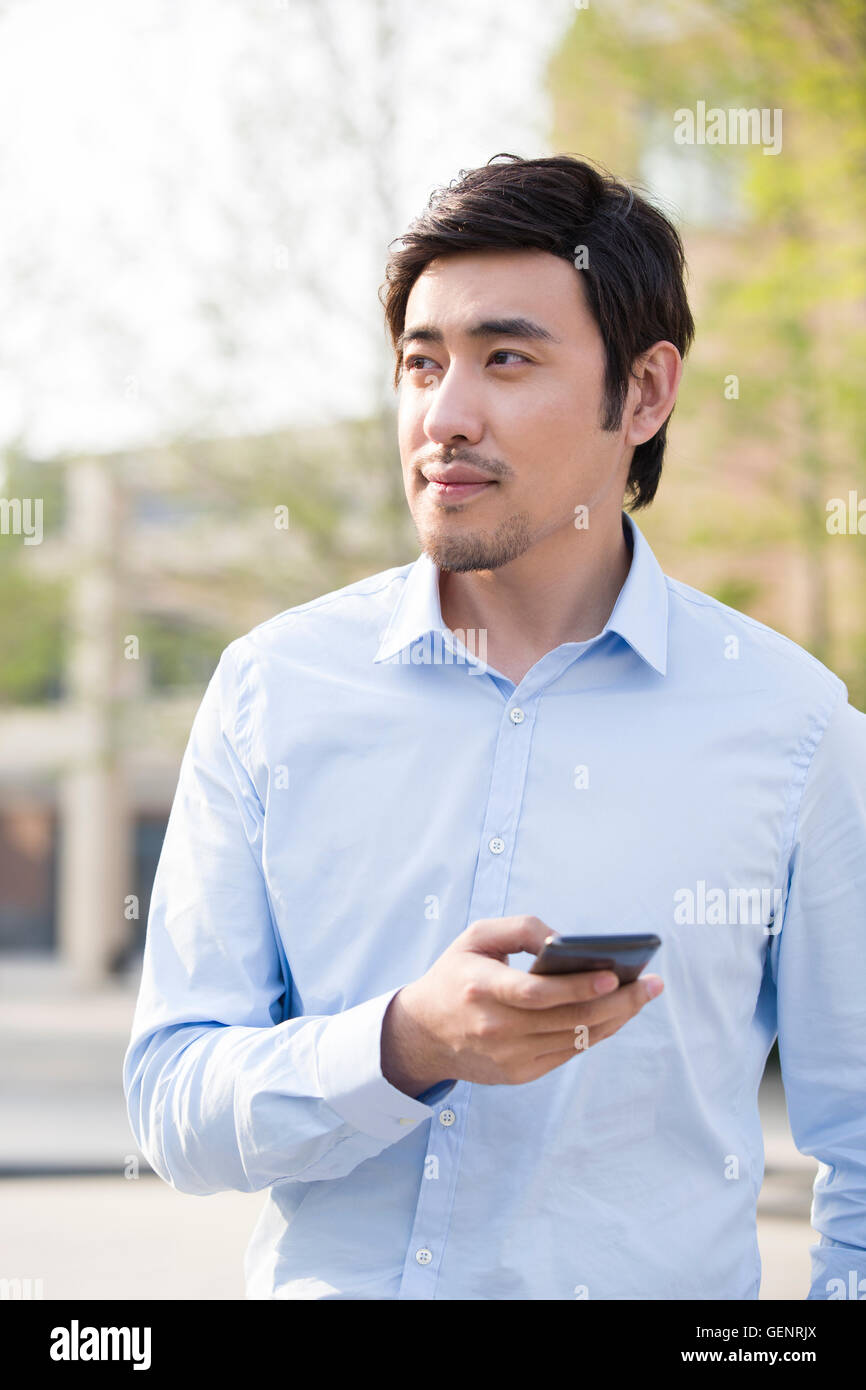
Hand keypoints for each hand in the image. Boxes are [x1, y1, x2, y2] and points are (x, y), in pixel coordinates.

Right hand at [380, 914, 662, 1094]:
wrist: (423, 1033)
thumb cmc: (456, 975)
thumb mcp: (476, 937)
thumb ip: (521, 930)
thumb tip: (566, 941)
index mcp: (481, 989)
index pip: (536, 993)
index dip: (576, 987)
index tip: (612, 977)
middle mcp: (496, 1028)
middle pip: (568, 1019)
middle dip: (618, 1002)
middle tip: (651, 984)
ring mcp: (509, 1056)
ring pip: (575, 1038)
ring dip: (616, 1018)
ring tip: (643, 996)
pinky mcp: (519, 1073)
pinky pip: (568, 1052)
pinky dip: (596, 1034)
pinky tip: (617, 1015)